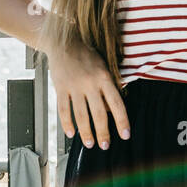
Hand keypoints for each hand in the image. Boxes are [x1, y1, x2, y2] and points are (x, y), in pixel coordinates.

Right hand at [37, 18, 130, 150]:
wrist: (64, 40)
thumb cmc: (87, 54)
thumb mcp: (103, 66)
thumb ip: (108, 87)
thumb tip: (111, 111)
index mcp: (104, 76)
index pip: (116, 103)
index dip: (122, 121)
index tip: (125, 135)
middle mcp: (90, 82)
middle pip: (98, 114)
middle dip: (103, 133)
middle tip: (105, 146)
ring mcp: (74, 86)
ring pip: (81, 116)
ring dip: (86, 133)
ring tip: (90, 144)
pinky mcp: (60, 88)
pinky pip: (63, 110)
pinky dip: (67, 124)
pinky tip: (71, 133)